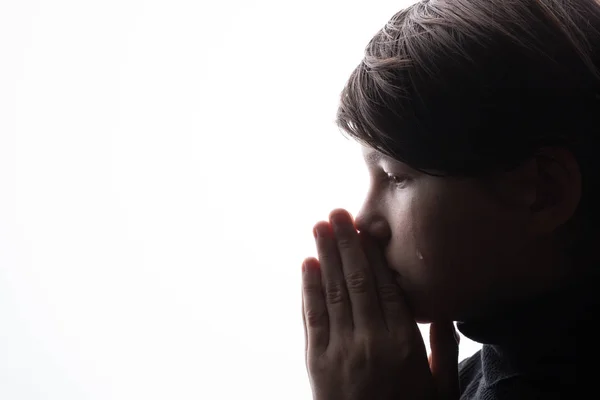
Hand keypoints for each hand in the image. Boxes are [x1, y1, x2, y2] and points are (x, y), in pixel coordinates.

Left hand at [301, 208, 458, 399]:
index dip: (374, 253)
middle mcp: (371, 340)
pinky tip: (308, 264)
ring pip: (334, 291)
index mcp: (404, 343)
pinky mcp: (317, 361)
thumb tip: (446, 309)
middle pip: (358, 280)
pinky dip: (309, 287)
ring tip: (321, 226)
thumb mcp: (441, 388)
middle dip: (346, 242)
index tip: (366, 227)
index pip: (387, 285)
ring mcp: (341, 349)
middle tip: (338, 212)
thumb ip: (444, 348)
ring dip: (326, 255)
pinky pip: (312, 316)